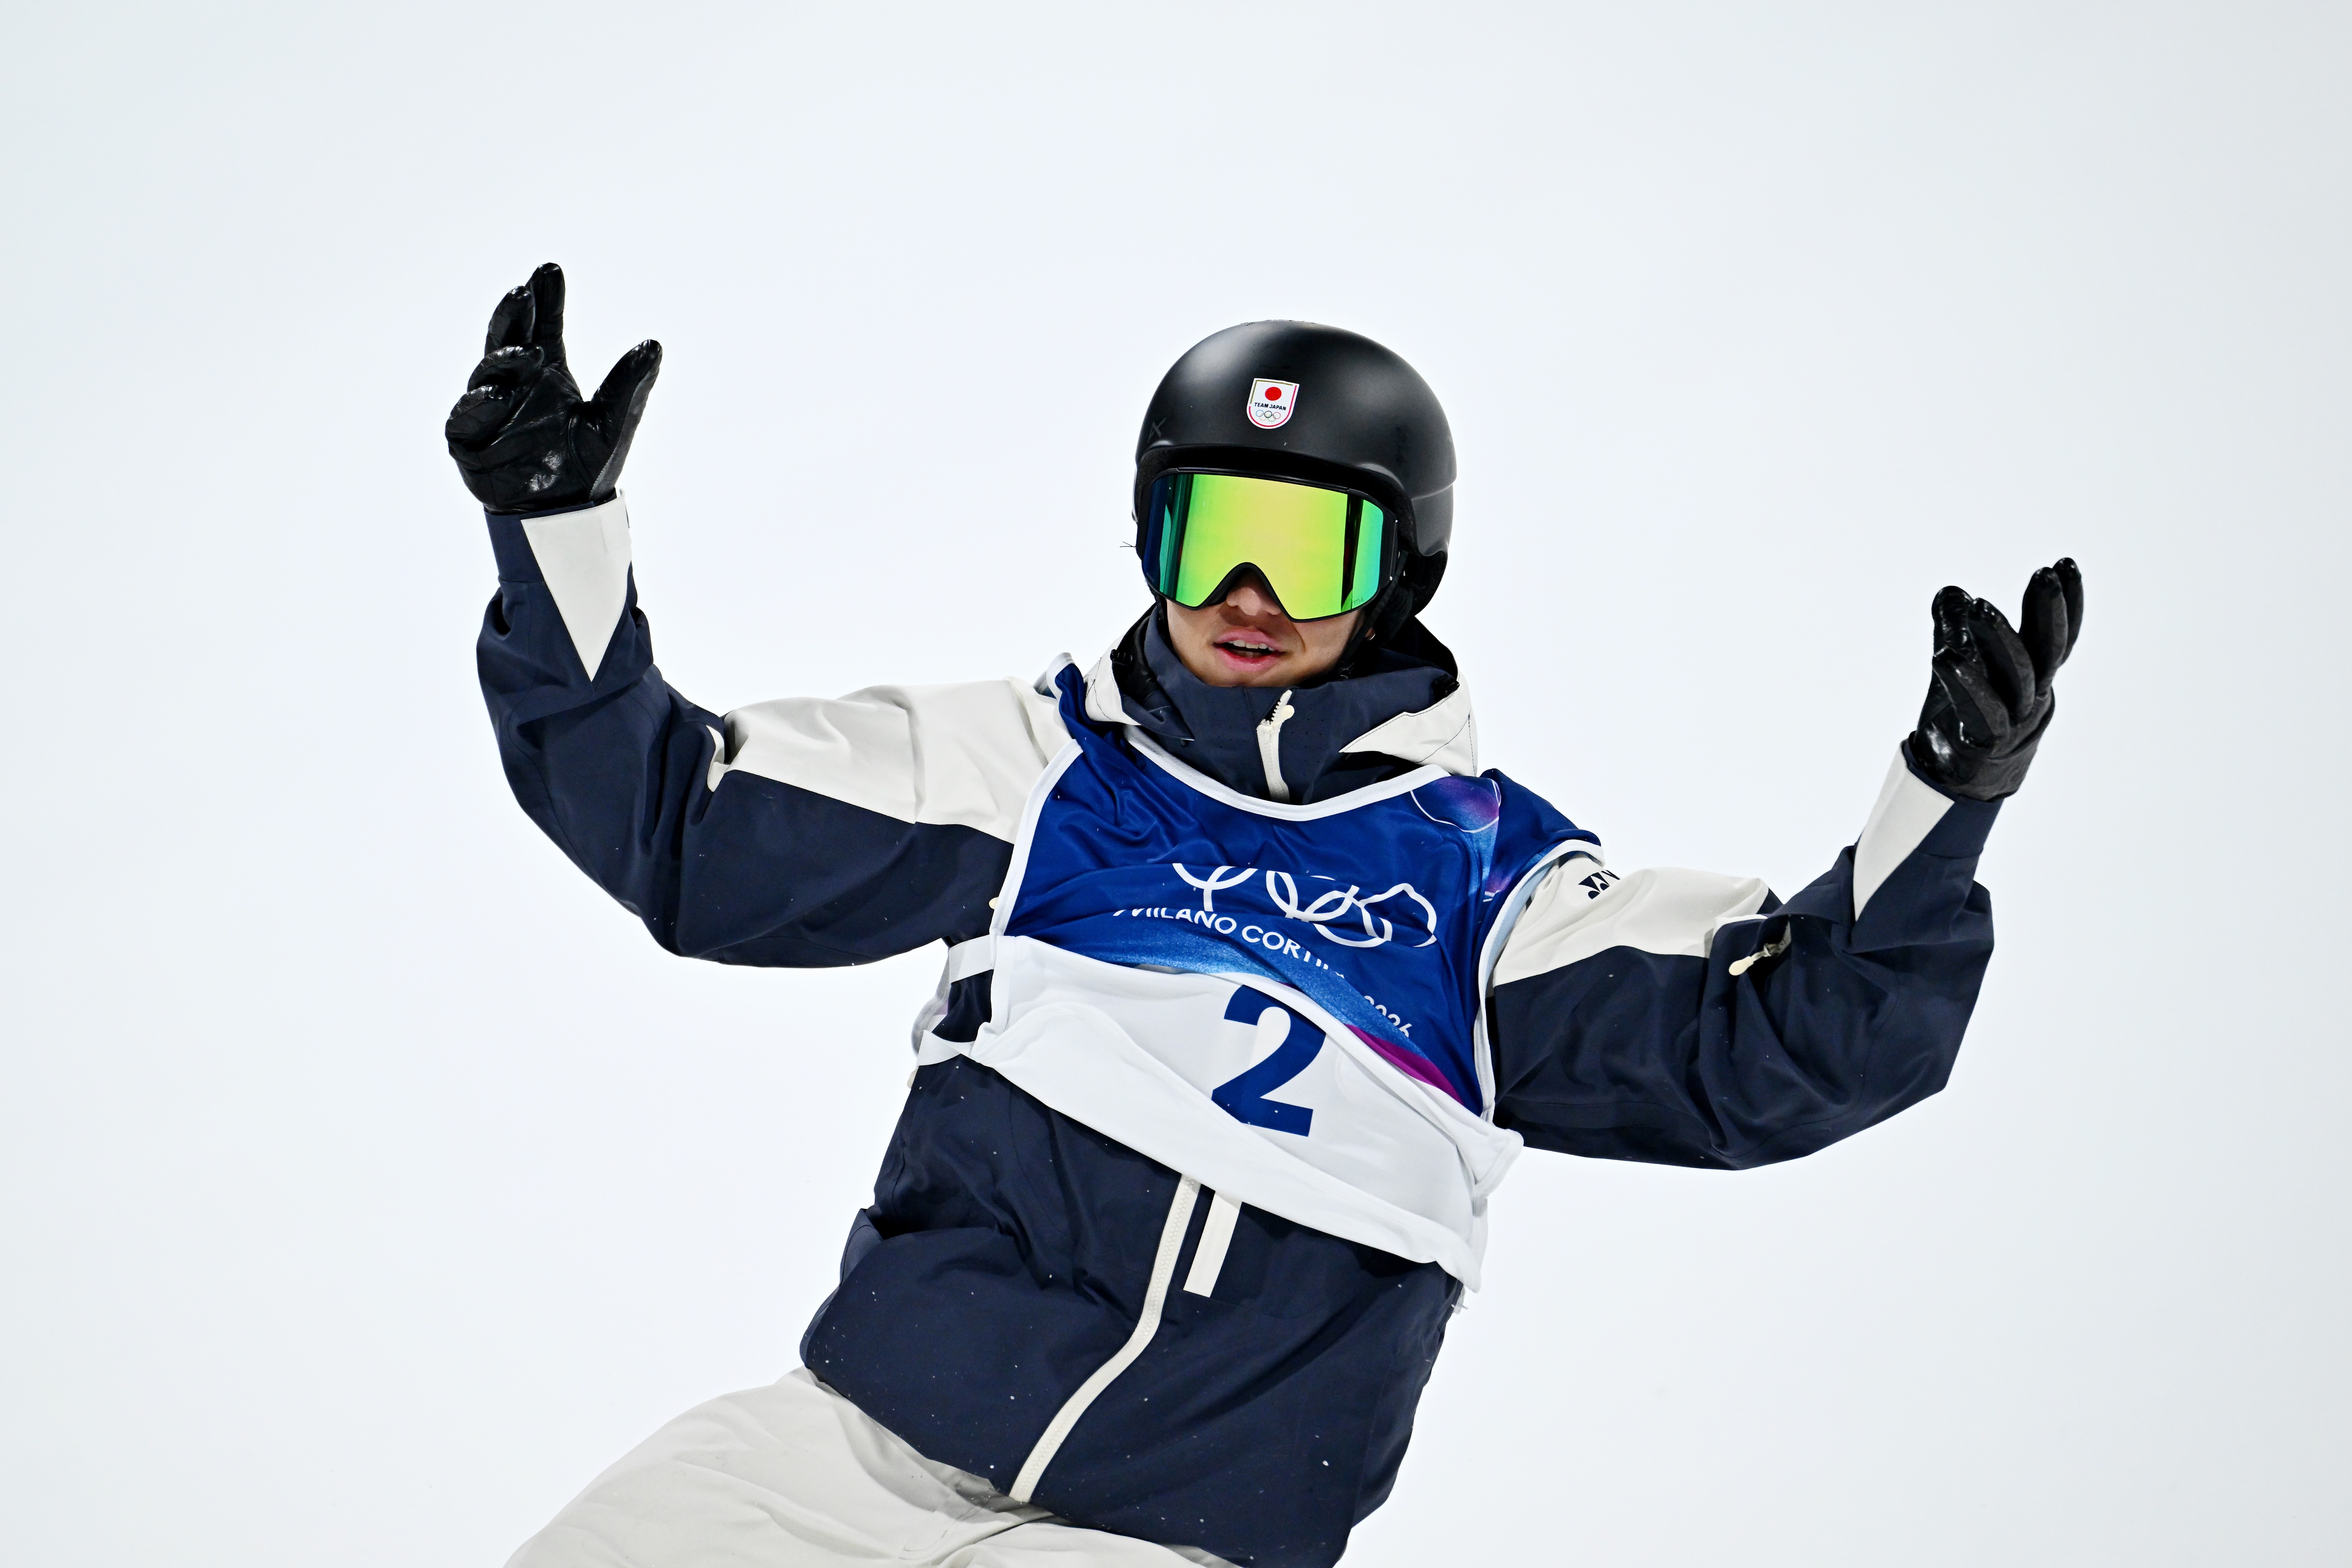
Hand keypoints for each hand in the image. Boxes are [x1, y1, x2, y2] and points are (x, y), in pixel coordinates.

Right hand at [446, 262, 661, 512]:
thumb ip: (628, 385)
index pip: (544, 329)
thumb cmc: (585, 467)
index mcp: (548, 376)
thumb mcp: (613, 423)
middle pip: (508, 340)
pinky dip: (480, 405)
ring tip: (526, 356)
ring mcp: (489, 410)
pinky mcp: (469, 440)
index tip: (550, 270)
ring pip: (486, 374)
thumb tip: (653, 345)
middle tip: (523, 292)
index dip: (545, 300)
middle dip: (514, 315)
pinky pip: (466, 418)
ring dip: (504, 361)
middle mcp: (516, 385)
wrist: (565, 514)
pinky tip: (498, 397)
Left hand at [1905, 558, 2083, 800]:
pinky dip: (1964, 682)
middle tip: (2043, 574)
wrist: (1960, 783)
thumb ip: (1954, 630)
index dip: (2067, 603)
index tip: (2065, 565)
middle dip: (2048, 610)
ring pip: (2017, 676)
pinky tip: (1944, 657)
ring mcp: (2015, 722)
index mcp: (2034, 677)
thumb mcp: (1959, 667)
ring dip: (1999, 638)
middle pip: (2048, 650)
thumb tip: (1949, 593)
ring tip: (1976, 606)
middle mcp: (2033, 697)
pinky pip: (1982, 711)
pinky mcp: (1987, 743)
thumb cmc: (1966, 718)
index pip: (2058, 636)